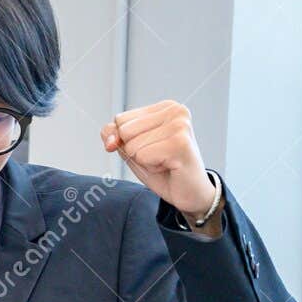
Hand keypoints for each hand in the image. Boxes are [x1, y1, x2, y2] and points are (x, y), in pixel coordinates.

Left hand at [100, 100, 215, 218]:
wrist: (190, 193)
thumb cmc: (163, 169)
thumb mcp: (132, 149)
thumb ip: (114, 136)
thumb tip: (110, 140)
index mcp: (165, 107)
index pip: (120, 120)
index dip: (127, 141)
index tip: (153, 148)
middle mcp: (175, 111)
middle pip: (124, 130)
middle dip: (135, 151)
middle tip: (159, 157)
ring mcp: (179, 126)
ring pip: (132, 145)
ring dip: (144, 160)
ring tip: (165, 162)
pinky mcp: (179, 143)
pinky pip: (141, 156)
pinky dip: (150, 167)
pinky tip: (169, 167)